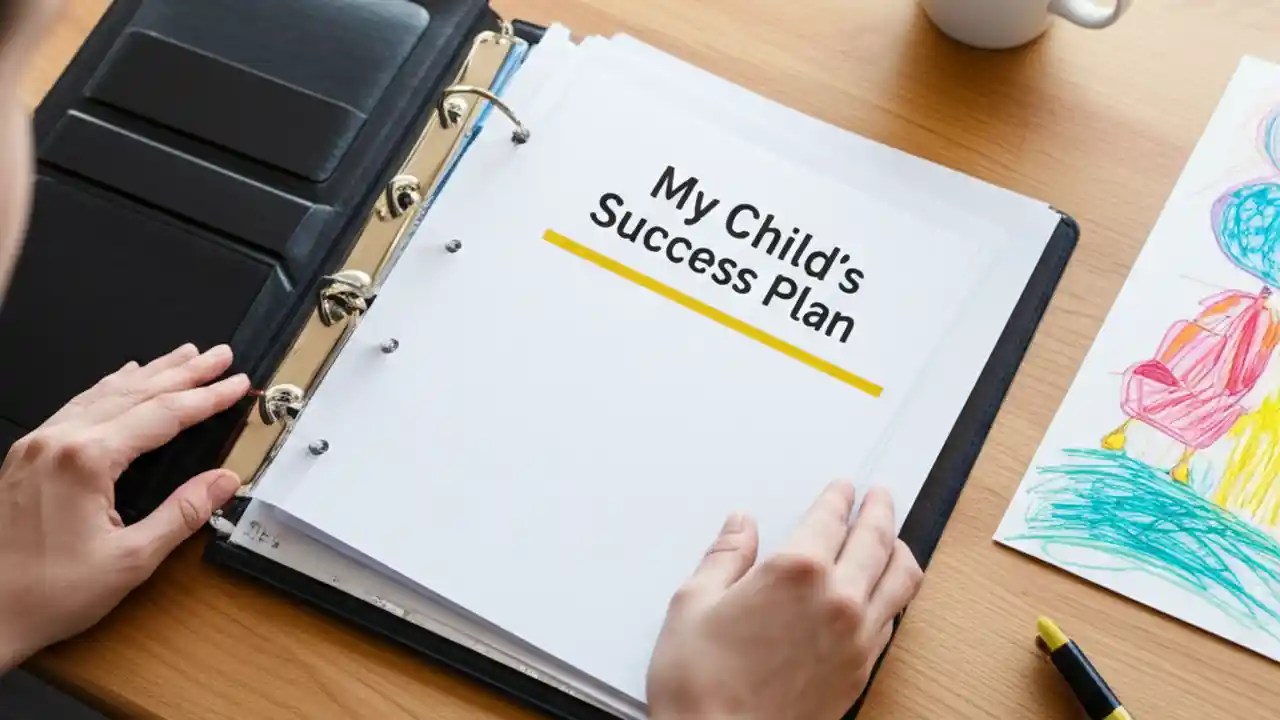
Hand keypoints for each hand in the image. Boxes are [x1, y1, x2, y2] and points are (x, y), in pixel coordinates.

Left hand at [0, 344, 248, 670]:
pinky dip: (110, 388)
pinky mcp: (25, 458)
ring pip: (103, 392)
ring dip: (149, 374)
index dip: (206, 397)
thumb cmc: (45, 594)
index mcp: (85, 461)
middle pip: (134, 392)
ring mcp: (36, 446)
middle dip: (183, 372)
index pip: (162, 415)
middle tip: (220, 355)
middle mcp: (57, 441)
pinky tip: (123, 380)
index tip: (237, 383)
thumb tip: (224, 481)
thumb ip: (182, 514)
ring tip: (183, 357)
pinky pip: (77, 406)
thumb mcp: (130, 560)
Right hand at [646, 482, 922, 719]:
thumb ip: (724, 557)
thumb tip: (741, 525)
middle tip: (880, 495)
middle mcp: (837, 599)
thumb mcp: (693, 603)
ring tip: (893, 536)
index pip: (829, 518)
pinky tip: (884, 590)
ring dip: (898, 548)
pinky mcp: (862, 670)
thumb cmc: (699, 682)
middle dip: (879, 510)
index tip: (843, 487)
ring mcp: (857, 637)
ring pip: (899, 579)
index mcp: (795, 571)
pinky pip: (893, 619)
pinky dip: (895, 593)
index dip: (838, 497)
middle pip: (875, 540)